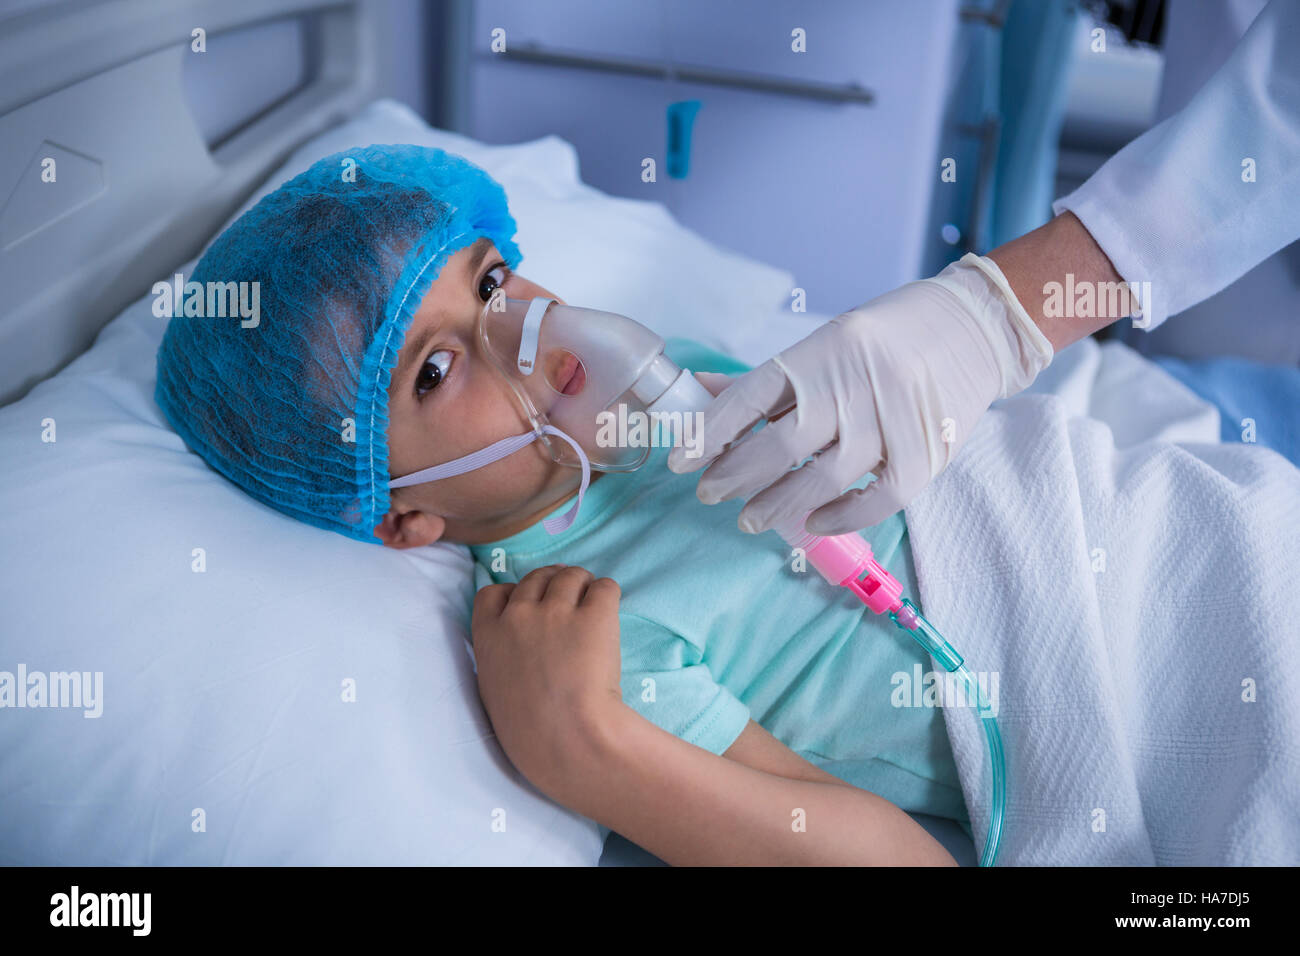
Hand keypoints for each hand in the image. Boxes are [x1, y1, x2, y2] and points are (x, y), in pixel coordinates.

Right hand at [471, 565, 624, 799]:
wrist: (568, 740)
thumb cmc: (531, 732)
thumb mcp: (495, 692)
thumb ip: (501, 658)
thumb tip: (520, 646)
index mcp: (488, 635)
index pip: (494, 592)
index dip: (515, 593)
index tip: (530, 605)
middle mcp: (519, 614)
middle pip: (536, 577)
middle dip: (553, 584)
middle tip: (571, 601)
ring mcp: (557, 611)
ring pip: (571, 575)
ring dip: (583, 586)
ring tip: (593, 607)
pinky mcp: (595, 615)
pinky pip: (605, 587)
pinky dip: (608, 596)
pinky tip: (610, 616)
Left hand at [667, 253, 1052, 534]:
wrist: (978, 328)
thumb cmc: (889, 337)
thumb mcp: (826, 341)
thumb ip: (769, 380)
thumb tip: (701, 392)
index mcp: (820, 352)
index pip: (750, 397)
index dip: (709, 433)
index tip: (679, 462)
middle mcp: (852, 384)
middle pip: (778, 445)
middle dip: (733, 477)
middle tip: (709, 496)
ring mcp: (890, 421)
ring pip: (821, 478)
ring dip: (777, 506)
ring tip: (749, 519)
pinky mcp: (925, 453)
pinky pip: (876, 500)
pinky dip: (841, 518)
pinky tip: (813, 524)